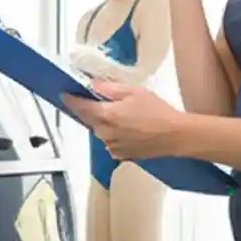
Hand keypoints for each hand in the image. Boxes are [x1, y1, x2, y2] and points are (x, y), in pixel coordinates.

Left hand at [62, 80, 185, 160]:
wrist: (175, 136)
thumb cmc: (157, 112)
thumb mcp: (133, 91)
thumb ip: (109, 88)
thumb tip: (92, 86)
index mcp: (105, 116)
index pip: (79, 107)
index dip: (70, 100)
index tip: (64, 94)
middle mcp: (104, 134)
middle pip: (89, 119)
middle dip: (92, 110)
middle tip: (102, 100)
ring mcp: (111, 146)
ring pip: (100, 131)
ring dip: (105, 122)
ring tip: (124, 115)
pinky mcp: (121, 155)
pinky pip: (111, 141)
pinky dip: (114, 134)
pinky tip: (130, 128)